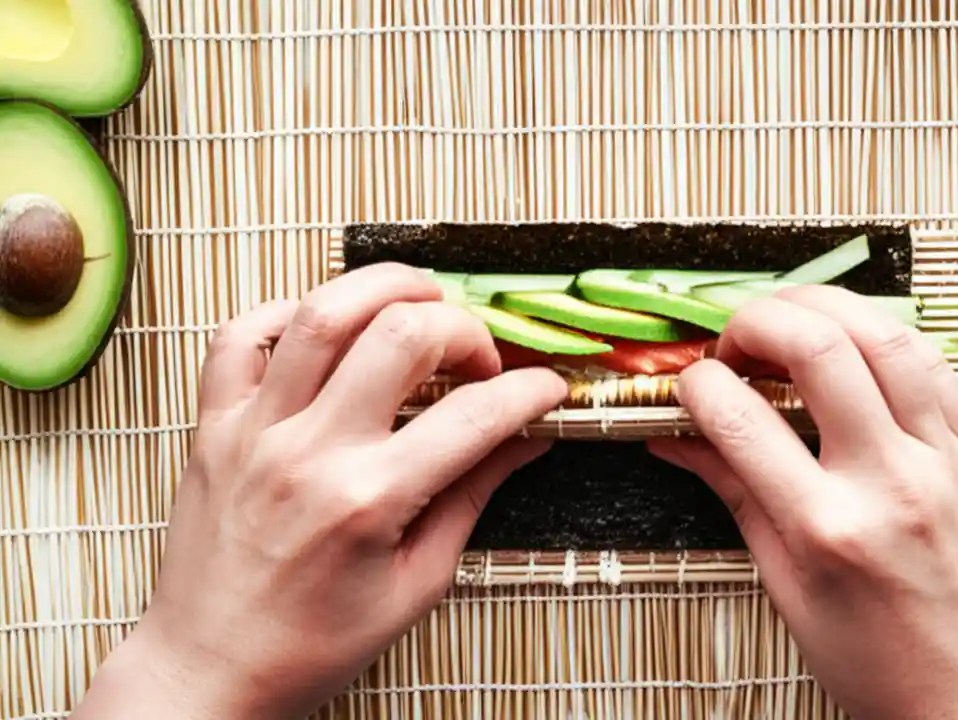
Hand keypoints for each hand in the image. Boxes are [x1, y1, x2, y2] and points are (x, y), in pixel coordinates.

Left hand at [73, 263, 567, 719]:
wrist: (210, 670)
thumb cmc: (311, 645)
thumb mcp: (417, 583)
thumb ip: (471, 498)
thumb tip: (524, 441)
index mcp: (368, 501)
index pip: (474, 416)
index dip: (528, 392)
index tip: (546, 389)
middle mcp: (308, 452)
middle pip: (401, 334)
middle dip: (464, 329)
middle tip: (479, 359)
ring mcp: (253, 431)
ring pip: (322, 313)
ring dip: (386, 287)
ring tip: (422, 299)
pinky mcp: (213, 427)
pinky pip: (239, 336)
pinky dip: (289, 312)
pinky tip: (330, 326)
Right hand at [650, 286, 957, 719]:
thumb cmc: (880, 664)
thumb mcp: (788, 590)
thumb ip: (736, 499)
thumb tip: (679, 443)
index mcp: (829, 529)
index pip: (741, 420)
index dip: (698, 385)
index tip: (690, 385)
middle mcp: (892, 483)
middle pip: (820, 347)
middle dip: (757, 320)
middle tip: (734, 342)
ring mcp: (946, 463)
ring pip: (887, 337)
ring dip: (825, 308)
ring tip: (788, 321)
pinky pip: (937, 368)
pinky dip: (886, 340)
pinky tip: (855, 348)